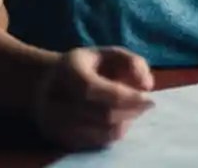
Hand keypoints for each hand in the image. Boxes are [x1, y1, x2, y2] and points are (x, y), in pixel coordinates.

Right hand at [31, 47, 154, 149]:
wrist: (47, 83)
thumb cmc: (87, 67)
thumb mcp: (109, 54)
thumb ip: (133, 62)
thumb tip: (147, 85)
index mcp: (67, 71)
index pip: (95, 89)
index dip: (126, 96)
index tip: (150, 98)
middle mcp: (56, 99)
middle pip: (102, 114)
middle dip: (131, 111)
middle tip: (145, 104)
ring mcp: (56, 123)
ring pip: (102, 133)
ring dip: (125, 123)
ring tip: (131, 110)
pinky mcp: (61, 139)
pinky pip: (97, 143)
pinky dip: (114, 133)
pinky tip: (118, 120)